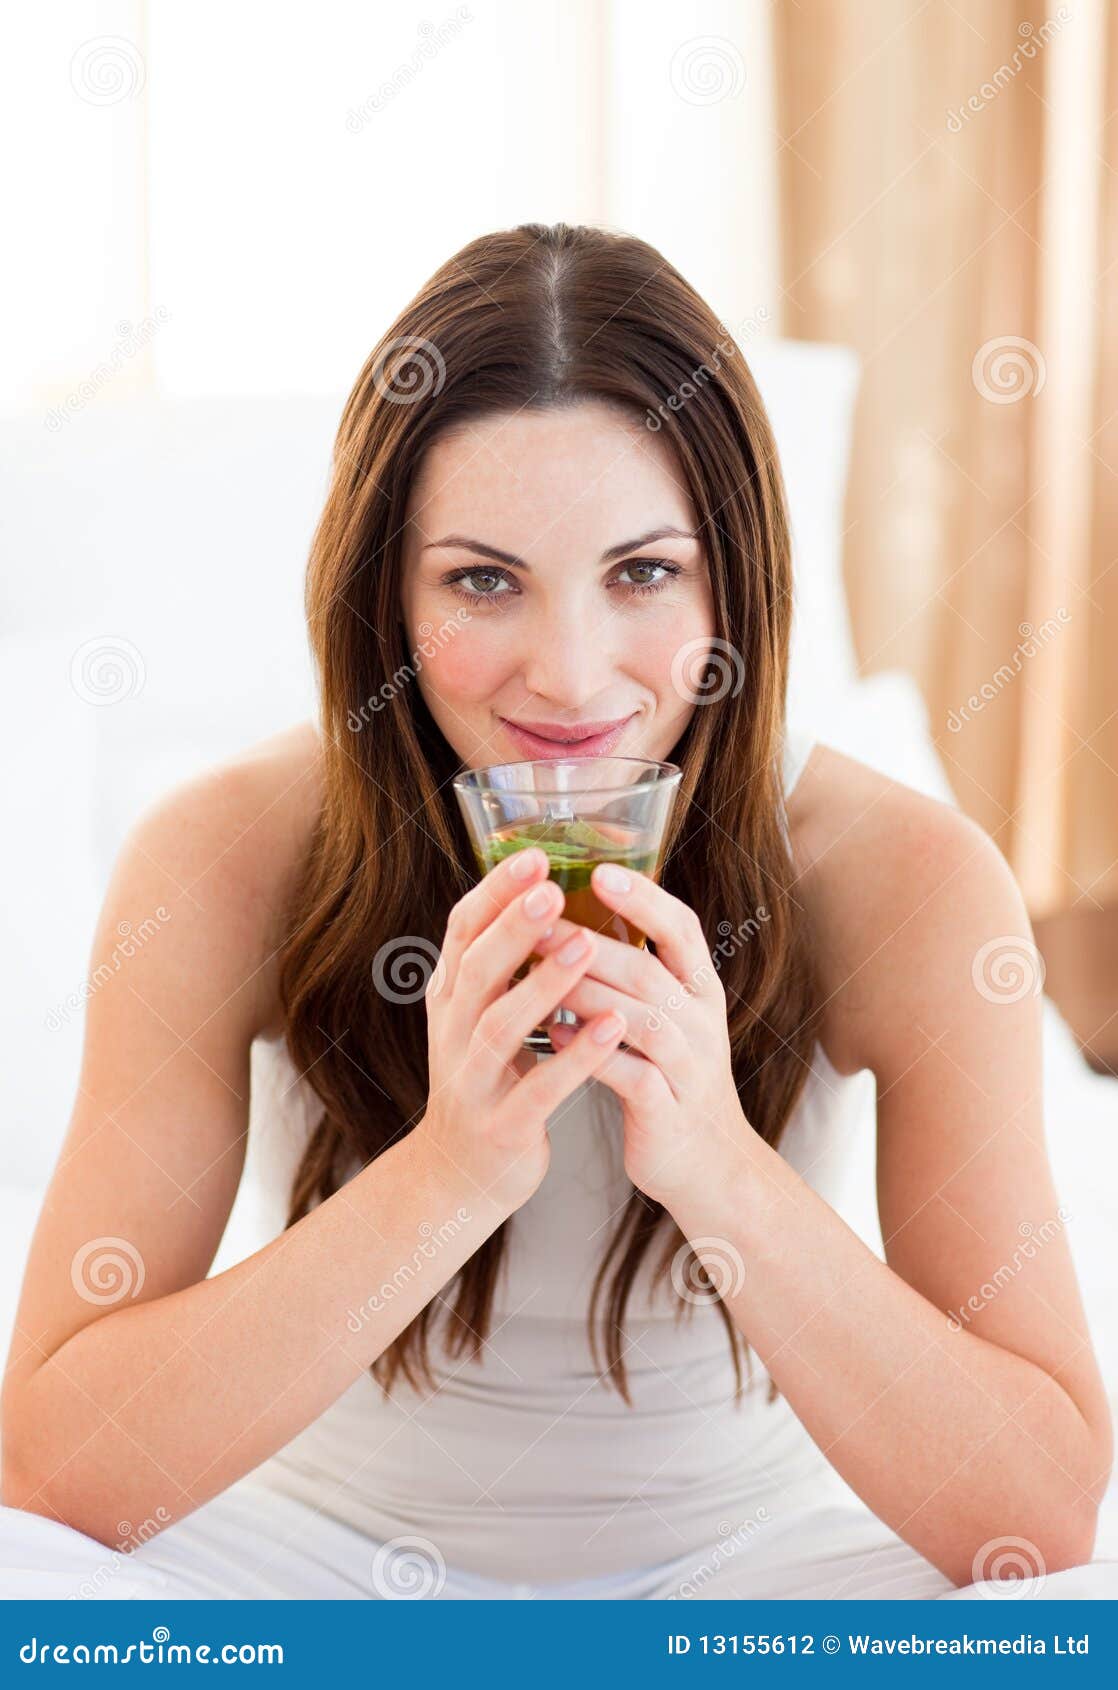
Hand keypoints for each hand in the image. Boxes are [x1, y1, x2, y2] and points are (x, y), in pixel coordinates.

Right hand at [416, 846, 626, 1216]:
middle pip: (477, 969)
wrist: (461, 1175)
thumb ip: (502, 963)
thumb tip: (545, 889)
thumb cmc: (487, 1079)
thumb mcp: (480, 1016)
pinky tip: (610, 1028)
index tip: (535, 855)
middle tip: (553, 888)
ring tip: (587, 946)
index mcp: (450, 997)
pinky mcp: (501, 1125)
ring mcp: (472, 1081)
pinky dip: (575, 1057)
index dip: (494, 892)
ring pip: (501, 1025)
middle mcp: (452, 1032)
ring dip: (544, 984)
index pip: (462, 931)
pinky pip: (538, 1088)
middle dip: (515, 927)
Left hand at [541, 864, 754, 1211]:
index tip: (600, 871)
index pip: (680, 928)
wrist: (708, 1164)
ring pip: (639, 1019)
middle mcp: (700, 1021)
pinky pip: (630, 1075)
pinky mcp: (668, 1110)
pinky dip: (589, 1054)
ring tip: (534, 971)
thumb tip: (575, 912)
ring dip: (583, 991)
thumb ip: (636, 970)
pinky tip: (549, 1037)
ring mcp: (688, 1067)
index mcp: (699, 989)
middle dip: (590, 942)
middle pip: (648, 970)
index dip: (643, 898)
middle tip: (537, 920)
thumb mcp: (668, 1016)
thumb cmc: (671, 1077)